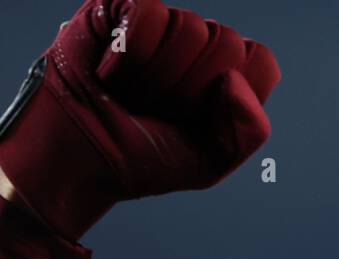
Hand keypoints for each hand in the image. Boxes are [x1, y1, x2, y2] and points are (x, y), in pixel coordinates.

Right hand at [0, 0, 279, 238]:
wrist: (78, 163)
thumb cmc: (142, 162)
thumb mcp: (209, 162)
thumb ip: (248, 131)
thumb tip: (232, 79)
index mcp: (225, 78)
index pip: (260, 61)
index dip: (232, 93)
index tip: (197, 120)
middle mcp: (195, 47)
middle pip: (228, 43)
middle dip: (192, 90)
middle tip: (157, 109)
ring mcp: (157, 25)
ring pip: (191, 28)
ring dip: (158, 77)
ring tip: (131, 93)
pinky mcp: (114, 9)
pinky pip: (148, 13)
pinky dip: (131, 52)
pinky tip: (111, 72)